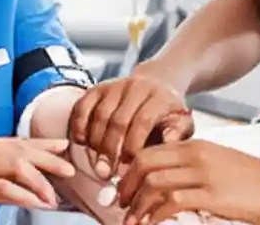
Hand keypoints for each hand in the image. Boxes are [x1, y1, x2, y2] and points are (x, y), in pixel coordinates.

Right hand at [0, 137, 75, 224]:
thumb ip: (3, 172)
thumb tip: (36, 173)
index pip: (16, 141)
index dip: (42, 144)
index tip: (63, 147)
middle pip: (19, 150)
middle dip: (47, 160)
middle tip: (67, 170)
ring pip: (15, 166)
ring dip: (39, 181)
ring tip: (51, 196)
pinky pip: (4, 188)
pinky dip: (25, 195)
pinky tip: (37, 203)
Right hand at [69, 64, 194, 178]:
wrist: (156, 86)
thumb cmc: (167, 114)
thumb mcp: (181, 124)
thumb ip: (176, 135)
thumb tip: (167, 143)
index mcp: (159, 96)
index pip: (143, 121)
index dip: (133, 146)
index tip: (129, 167)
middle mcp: (136, 86)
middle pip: (118, 120)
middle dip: (111, 150)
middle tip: (107, 173)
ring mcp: (115, 85)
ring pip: (99, 115)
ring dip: (95, 143)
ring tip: (98, 163)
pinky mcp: (97, 88)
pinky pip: (82, 107)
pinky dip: (78, 126)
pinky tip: (82, 143)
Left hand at [116, 140, 259, 224]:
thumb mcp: (222, 166)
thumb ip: (195, 169)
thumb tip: (171, 187)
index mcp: (197, 147)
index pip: (150, 151)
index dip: (129, 171)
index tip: (122, 189)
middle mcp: (196, 155)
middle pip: (144, 163)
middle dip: (126, 186)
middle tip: (120, 205)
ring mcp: (204, 174)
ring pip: (153, 183)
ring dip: (136, 205)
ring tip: (130, 221)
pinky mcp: (212, 195)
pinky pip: (171, 202)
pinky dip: (154, 215)